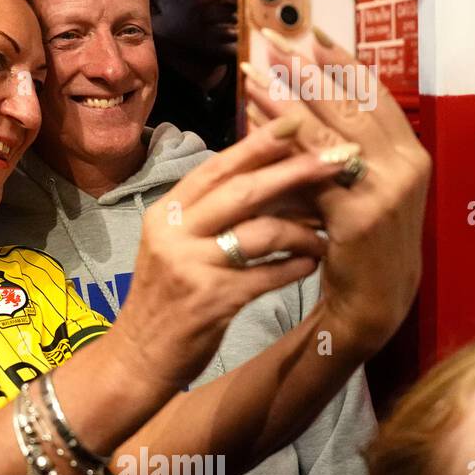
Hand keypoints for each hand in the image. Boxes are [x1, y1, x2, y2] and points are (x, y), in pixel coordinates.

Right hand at [113, 115, 344, 391]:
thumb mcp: (172, 245)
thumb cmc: (164, 297)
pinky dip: (296, 266)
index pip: (216, 167)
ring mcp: (191, 266)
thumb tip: (261, 172)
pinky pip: (268, 274)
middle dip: (295, 171)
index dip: (258, 143)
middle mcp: (173, 233)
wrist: (137, 355)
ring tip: (328, 234)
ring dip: (304, 230)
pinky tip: (312, 264)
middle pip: (243, 190)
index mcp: (165, 213)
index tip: (299, 119)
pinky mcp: (211, 300)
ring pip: (261, 232)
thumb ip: (205, 212)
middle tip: (337, 160)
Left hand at [243, 28, 430, 356]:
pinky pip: (313, 171)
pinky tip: (256, 126)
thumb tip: (293, 106)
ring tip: (254, 73)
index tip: (314, 33)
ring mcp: (384, 189)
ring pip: (330, 130)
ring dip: (288, 98)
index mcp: (408, 151)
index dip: (344, 62)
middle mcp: (404, 164)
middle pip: (351, 103)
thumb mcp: (357, 185)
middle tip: (273, 40)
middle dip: (309, 69)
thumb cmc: (357, 240)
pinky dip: (284, 145)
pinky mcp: (358, 215)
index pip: (374, 94)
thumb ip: (337, 149)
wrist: (374, 300)